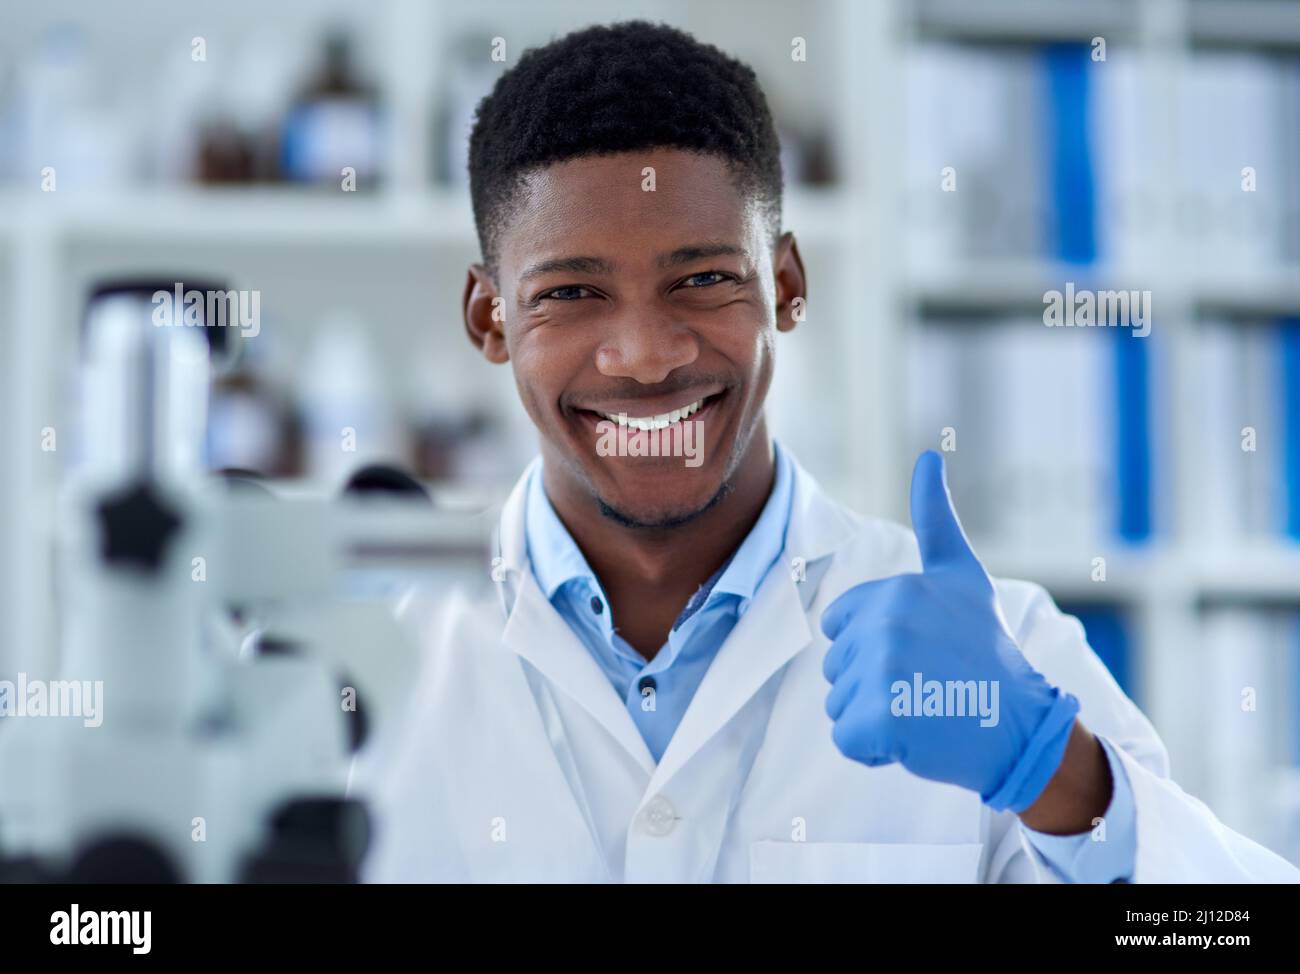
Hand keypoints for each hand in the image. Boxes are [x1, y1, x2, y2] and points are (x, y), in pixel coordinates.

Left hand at [820, 451, 1079, 811]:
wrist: (1020, 725)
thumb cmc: (986, 650)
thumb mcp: (962, 576)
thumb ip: (937, 518)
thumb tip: (928, 455)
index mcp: (895, 592)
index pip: (840, 626)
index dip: (875, 646)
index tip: (922, 650)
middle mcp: (885, 625)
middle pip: (837, 666)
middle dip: (873, 683)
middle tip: (928, 684)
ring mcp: (882, 673)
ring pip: (840, 702)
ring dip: (875, 715)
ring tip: (924, 708)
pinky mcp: (880, 720)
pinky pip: (847, 739)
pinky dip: (874, 749)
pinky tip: (917, 736)